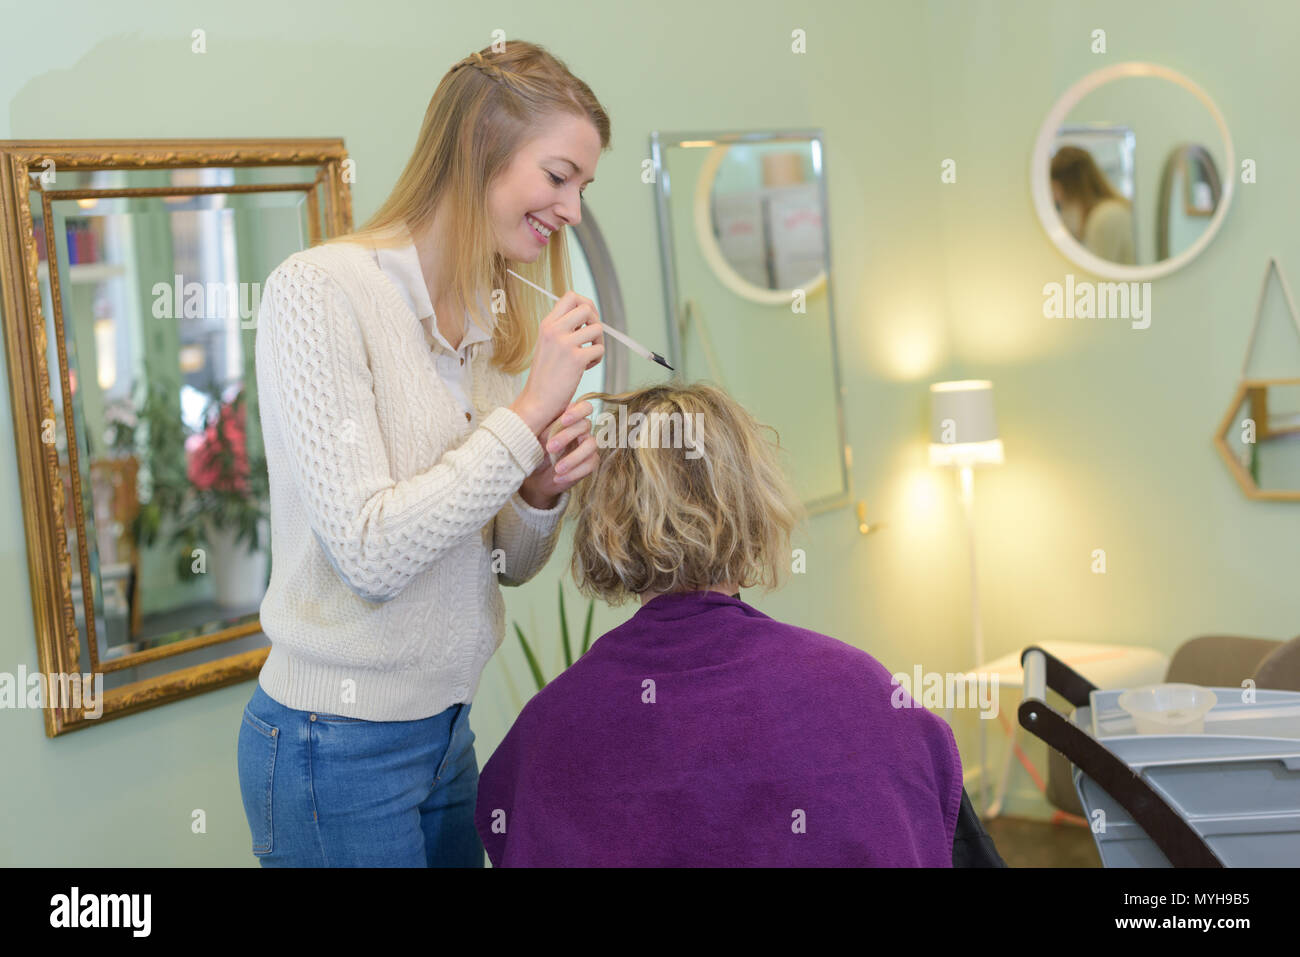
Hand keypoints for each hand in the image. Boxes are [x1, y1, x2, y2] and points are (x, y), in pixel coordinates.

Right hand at [509, 292, 604, 434]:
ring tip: (587, 356)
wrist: (537, 401)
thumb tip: (588, 314)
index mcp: (547, 324)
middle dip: (595, 321)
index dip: (585, 303)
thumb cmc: (545, 375)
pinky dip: (597, 359)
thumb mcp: (548, 344)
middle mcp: (554, 330)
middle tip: (590, 338)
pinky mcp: (576, 359)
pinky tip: (585, 368)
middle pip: (587, 307)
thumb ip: (563, 328)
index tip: (586, 320)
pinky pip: (599, 349)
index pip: (570, 296)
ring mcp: (565, 344)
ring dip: (598, 343)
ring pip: (597, 328)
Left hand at [518, 400, 598, 507]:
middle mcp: (582, 430)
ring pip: (591, 445)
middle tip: (549, 448)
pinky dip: (574, 472)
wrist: (534, 475)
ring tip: (557, 468)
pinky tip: (558, 477)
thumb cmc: (535, 450)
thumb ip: (550, 427)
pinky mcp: (589, 463)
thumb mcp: (539, 437)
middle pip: (585, 425)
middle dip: (566, 436)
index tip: (564, 420)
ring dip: (573, 458)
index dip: (577, 412)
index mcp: (570, 418)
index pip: (584, 407)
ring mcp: (587, 446)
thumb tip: (557, 419)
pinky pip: (590, 464)